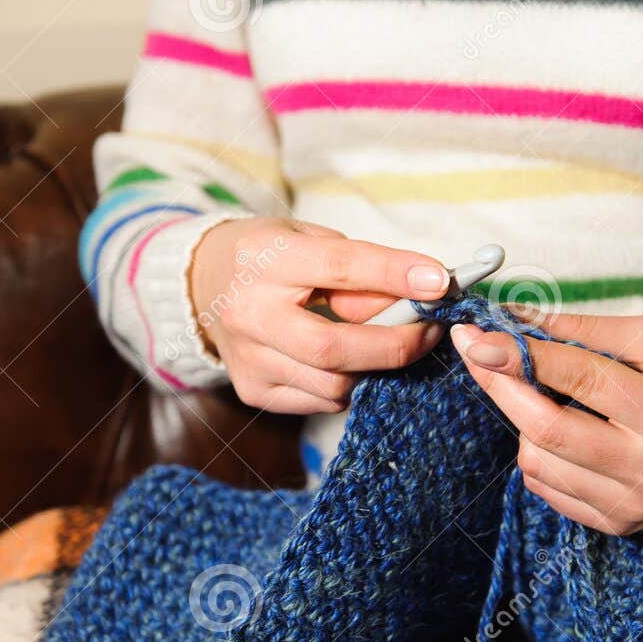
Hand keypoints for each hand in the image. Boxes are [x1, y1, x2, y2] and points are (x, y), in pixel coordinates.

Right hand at [191, 217, 450, 413]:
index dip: (393, 276)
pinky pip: (321, 401)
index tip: (439, 282)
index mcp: (263, 258)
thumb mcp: (309, 241)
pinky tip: (348, 362)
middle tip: (428, 331)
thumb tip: (416, 296)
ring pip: (333, 383)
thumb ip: (358, 267)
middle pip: (334, 347)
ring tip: (388, 343)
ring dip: (376, 368)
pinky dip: (348, 385)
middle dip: (395, 345)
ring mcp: (248, 359)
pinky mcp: (253, 390)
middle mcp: (249, 313)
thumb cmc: (270, 258)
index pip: (338, 268)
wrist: (203, 287)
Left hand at [451, 312, 642, 534]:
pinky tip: (558, 430)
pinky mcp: (619, 523)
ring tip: (544, 396)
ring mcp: (634, 503)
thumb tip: (515, 320)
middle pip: (547, 429)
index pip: (580, 380)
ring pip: (539, 462)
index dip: (520, 356)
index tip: (476, 337)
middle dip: (501, 386)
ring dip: (523, 422)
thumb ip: (585, 331)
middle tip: (477, 354)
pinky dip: (539, 454)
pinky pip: (548, 489)